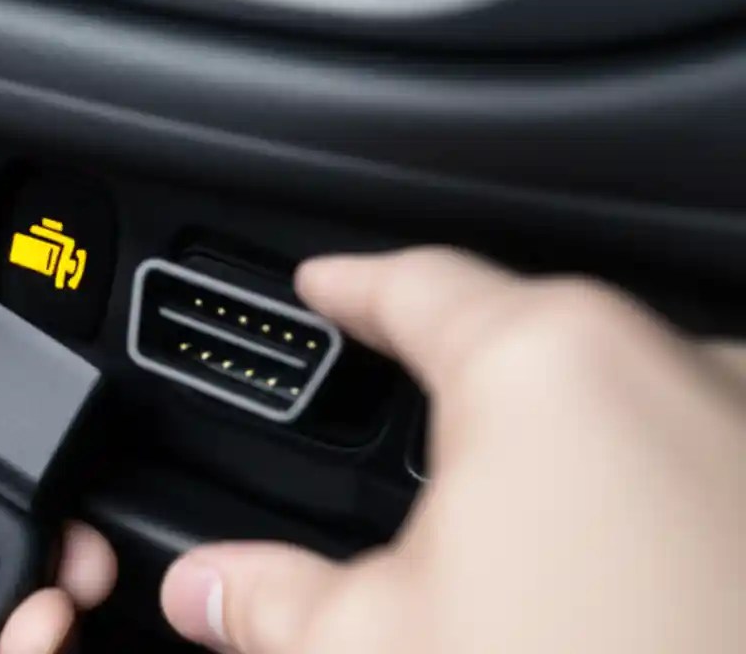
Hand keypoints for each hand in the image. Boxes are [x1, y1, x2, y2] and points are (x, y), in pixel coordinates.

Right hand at [161, 248, 745, 653]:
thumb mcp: (386, 648)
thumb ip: (274, 602)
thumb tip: (203, 591)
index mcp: (543, 370)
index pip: (414, 284)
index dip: (351, 285)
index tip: (328, 283)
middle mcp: (671, 366)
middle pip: (525, 335)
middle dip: (456, 376)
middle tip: (401, 432)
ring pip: (619, 391)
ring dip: (557, 434)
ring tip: (520, 528)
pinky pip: (700, 443)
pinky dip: (643, 477)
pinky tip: (624, 559)